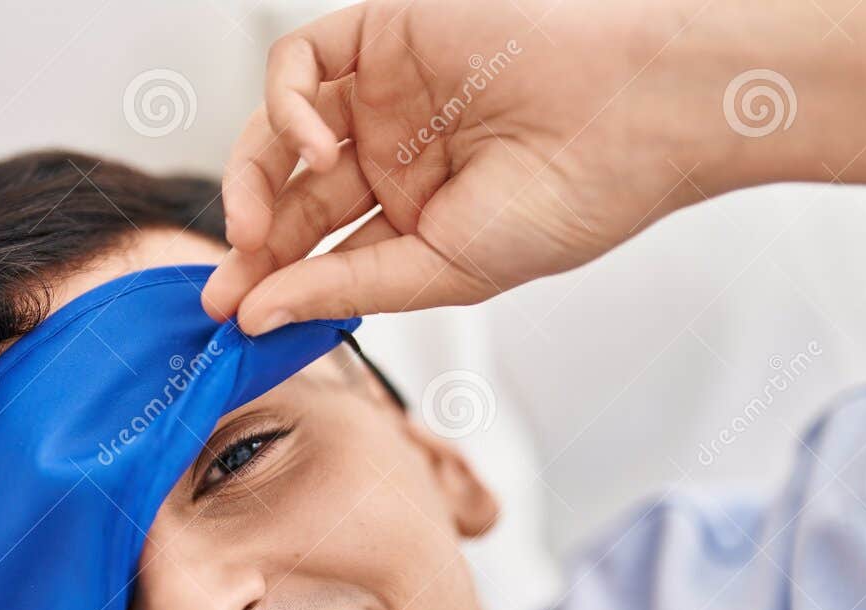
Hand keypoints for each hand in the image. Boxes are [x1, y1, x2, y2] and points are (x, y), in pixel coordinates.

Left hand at [204, 0, 865, 332]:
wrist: (637, 117)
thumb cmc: (567, 199)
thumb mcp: (441, 269)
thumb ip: (345, 288)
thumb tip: (258, 315)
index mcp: (409, 219)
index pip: (316, 253)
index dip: (269, 282)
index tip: (233, 318)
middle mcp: (389, 157)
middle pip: (288, 197)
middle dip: (250, 240)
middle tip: (229, 279)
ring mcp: (383, 95)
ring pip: (280, 130)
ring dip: (253, 177)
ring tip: (258, 224)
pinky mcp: (384, 34)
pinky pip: (302, 64)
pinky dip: (287, 105)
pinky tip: (314, 147)